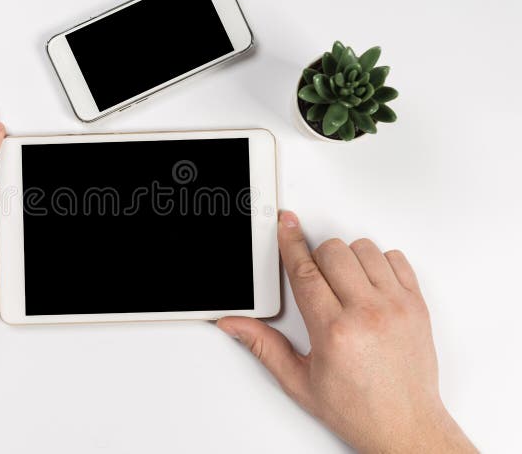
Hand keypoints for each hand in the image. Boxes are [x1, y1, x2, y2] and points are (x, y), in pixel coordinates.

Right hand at [218, 211, 474, 452]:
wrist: (405, 426)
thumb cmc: (357, 408)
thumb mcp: (299, 381)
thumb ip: (263, 346)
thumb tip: (234, 325)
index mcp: (334, 332)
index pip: (305, 271)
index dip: (290, 242)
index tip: (286, 225)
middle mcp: (367, 314)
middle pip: (333, 252)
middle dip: (318, 257)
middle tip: (316, 280)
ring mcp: (396, 307)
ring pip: (365, 249)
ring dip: (348, 259)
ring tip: (344, 284)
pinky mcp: (417, 306)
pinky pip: (397, 259)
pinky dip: (380, 263)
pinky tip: (370, 284)